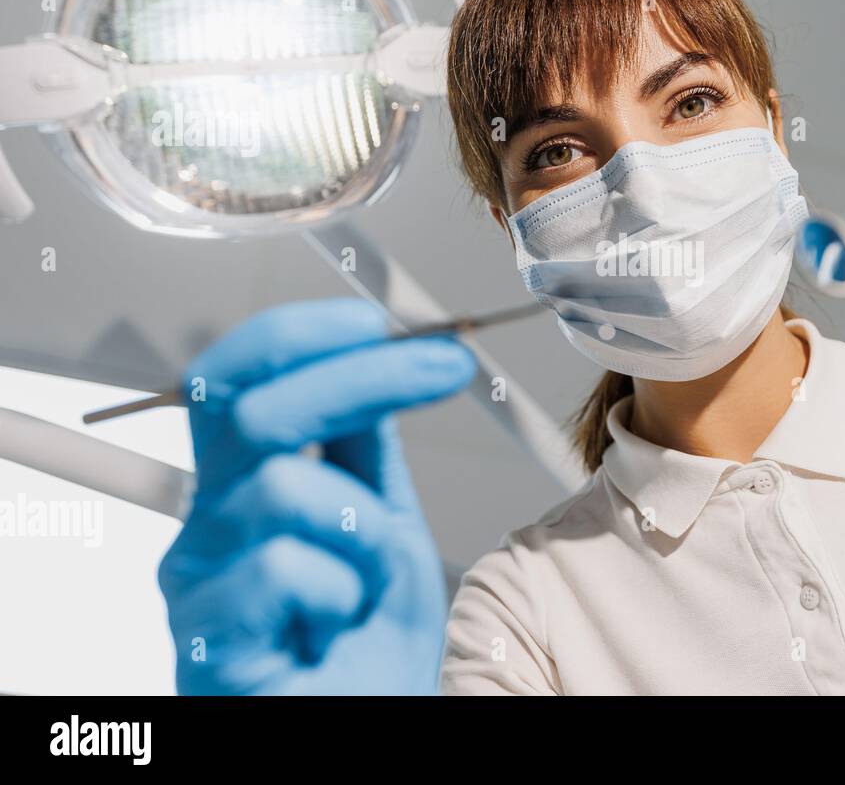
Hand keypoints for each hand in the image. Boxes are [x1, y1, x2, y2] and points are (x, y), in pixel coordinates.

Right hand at [158, 298, 476, 692]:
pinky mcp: (205, 639)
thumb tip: (379, 352)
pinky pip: (284, 569)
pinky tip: (335, 626)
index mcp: (243, 483)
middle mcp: (208, 522)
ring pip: (286, 488)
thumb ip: (364, 450)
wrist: (364, 723)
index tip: (381, 321)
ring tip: (367, 584)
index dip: (303, 335)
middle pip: (252, 407)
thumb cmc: (366, 640)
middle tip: (443, 368)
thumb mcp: (383, 523)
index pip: (237, 378)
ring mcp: (199, 580)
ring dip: (366, 530)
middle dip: (360, 374)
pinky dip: (343, 591)